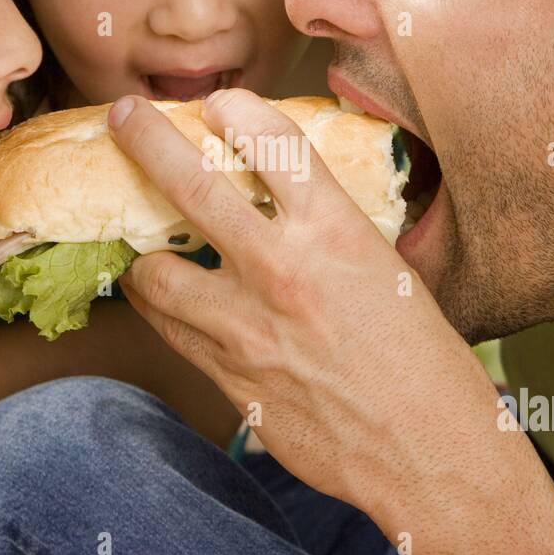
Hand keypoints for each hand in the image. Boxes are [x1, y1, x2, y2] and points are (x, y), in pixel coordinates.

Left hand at [108, 89, 480, 509]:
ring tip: (139, 240)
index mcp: (335, 232)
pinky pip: (171, 330)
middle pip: (191, 186)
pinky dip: (159, 307)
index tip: (217, 104)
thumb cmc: (424, 361)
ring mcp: (247, 327)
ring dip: (142, 250)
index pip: (271, 143)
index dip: (233, 110)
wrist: (428, 450)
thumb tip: (291, 206)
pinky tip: (162, 298)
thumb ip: (332, 235)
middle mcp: (282, 269)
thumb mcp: (390, 272)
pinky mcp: (230, 376)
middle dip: (147, 142)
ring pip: (157, 272)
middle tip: (125, 119)